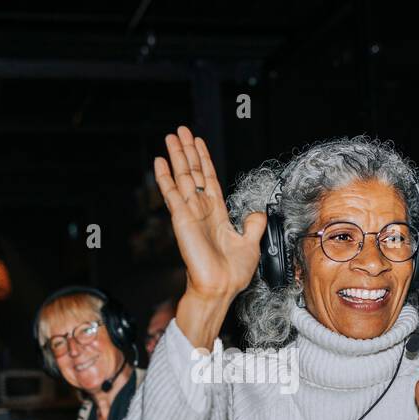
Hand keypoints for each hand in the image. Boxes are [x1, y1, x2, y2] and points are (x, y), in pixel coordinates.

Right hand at [153, 126, 266, 302]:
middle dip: (187, 152)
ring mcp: (190, 214)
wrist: (221, 288)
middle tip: (180, 131)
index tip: (198, 143)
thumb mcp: (251, 244)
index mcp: (216, 214)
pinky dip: (165, 177)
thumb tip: (258, 212)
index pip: (209, 180)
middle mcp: (201, 211)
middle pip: (193, 173)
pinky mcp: (182, 220)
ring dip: (177, 157)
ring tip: (171, 137)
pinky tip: (160, 161)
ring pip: (182, 178)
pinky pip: (172, 194)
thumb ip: (253, 225)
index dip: (204, 160)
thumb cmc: (232, 274)